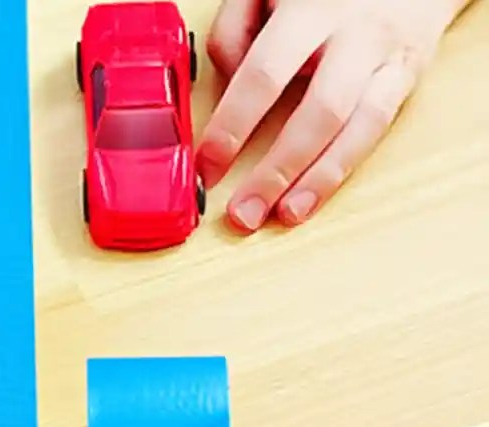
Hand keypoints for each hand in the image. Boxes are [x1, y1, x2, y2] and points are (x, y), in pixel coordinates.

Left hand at [198, 0, 473, 230]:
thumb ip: (235, 32)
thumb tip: (227, 92)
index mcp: (309, 7)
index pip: (263, 75)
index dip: (233, 126)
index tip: (208, 166)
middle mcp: (355, 35)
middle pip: (316, 112)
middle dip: (277, 170)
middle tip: (243, 213)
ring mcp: (386, 58)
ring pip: (355, 128)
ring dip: (317, 181)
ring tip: (282, 217)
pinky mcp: (407, 76)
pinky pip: (376, 131)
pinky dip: (342, 169)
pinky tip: (312, 198)